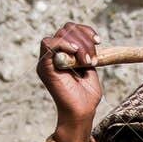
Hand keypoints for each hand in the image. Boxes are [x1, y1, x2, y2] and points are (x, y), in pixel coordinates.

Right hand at [38, 23, 102, 141]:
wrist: (81, 112)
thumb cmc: (87, 97)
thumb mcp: (90, 69)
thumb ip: (86, 52)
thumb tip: (90, 39)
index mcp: (64, 55)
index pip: (70, 30)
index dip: (85, 31)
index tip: (99, 41)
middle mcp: (53, 56)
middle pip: (66, 29)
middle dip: (84, 39)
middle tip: (92, 59)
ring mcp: (47, 60)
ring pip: (61, 34)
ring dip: (78, 45)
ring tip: (87, 62)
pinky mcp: (43, 66)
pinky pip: (49, 44)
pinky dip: (64, 44)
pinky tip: (76, 54)